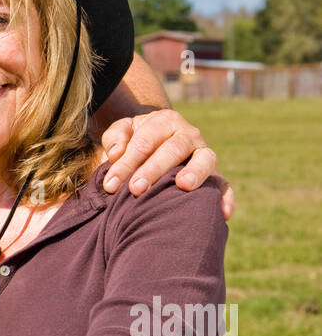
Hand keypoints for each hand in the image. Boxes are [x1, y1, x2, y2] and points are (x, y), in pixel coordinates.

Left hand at [100, 109, 233, 219]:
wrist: (158, 146)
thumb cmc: (134, 143)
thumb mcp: (122, 133)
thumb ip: (115, 137)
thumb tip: (115, 153)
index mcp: (164, 121)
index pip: (144, 141)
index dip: (126, 163)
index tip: (110, 185)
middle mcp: (188, 134)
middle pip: (172, 150)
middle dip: (152, 170)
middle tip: (135, 190)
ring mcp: (204, 154)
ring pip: (204, 159)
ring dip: (195, 172)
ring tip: (184, 185)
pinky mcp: (216, 175)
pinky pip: (224, 185)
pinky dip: (226, 198)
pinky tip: (223, 213)